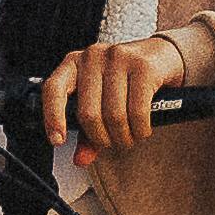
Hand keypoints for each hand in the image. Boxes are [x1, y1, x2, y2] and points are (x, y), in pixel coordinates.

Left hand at [42, 36, 181, 160]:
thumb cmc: (127, 79)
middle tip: (113, 143)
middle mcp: (93, 56)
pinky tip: (142, 130)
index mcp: (74, 63)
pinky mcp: (143, 67)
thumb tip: (81, 159)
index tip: (58, 140)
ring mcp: (118, 58)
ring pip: (114, 115)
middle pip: (88, 113)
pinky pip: (137, 111)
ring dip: (123, 137)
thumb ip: (88, 130)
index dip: (53, 117)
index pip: (53, 89)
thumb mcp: (102, 100)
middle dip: (103, 139)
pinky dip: (139, 130)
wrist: (162, 56)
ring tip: (129, 138)